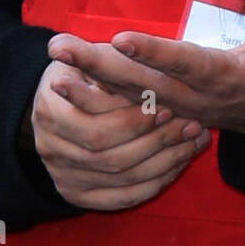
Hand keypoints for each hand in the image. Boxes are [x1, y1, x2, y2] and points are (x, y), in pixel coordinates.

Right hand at [28, 50, 210, 210]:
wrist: (64, 106)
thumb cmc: (86, 75)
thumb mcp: (85, 60)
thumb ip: (84, 56)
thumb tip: (59, 47)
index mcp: (49, 114)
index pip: (97, 131)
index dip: (135, 122)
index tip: (168, 106)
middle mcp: (51, 151)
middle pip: (112, 159)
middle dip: (157, 142)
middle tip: (191, 124)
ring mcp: (63, 178)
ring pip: (122, 181)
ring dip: (166, 162)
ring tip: (195, 140)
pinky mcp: (78, 195)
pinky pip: (123, 198)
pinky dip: (155, 183)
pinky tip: (179, 163)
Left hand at [47, 31, 244, 140]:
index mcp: (229, 77)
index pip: (188, 63)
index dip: (156, 53)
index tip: (122, 39)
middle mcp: (198, 98)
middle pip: (144, 83)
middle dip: (100, 64)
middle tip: (59, 46)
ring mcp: (181, 109)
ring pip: (131, 96)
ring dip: (91, 80)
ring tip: (54, 63)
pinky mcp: (172, 111)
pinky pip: (132, 106)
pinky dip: (101, 94)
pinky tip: (70, 82)